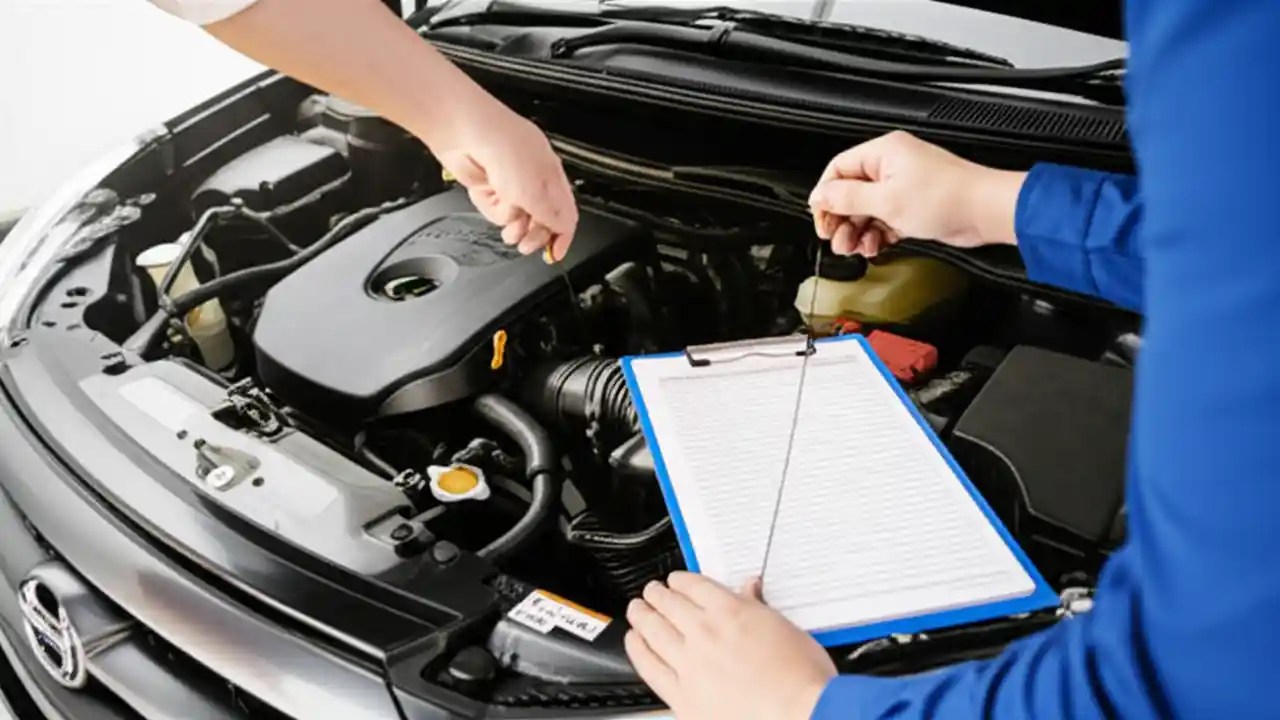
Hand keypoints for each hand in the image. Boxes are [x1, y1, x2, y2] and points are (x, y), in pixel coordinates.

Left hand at [418, 94, 578, 260]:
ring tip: (508, 227)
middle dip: (534, 235)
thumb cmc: (505, 149)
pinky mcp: (489, 185)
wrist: (466, 132)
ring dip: (512, 224)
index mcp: (552, 176)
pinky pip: (494, 208)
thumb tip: (564, 229)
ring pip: (516, 217)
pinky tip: (489, 196)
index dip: (563, 236)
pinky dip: (491, 206)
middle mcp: (533, 180)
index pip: (566, 213)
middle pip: (541, 220)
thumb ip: (552, 215)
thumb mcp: (536, 191)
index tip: (555, 254)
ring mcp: (510, 183)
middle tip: (526, 245)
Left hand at [625, 572, 835, 719]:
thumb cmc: (801, 679)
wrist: (801, 714)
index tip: (675, 581)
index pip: (694, 586)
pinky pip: (650, 666)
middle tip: (651, 591)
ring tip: (636, 610)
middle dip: (657, 594)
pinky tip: (633, 642)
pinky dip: (638, 650)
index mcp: (730, 612)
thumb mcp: (785, 629)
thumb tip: (749, 590)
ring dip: (642, 616)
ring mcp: (690, 663)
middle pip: (669, 604)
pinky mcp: (683, 695)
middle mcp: (705, 632)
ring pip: (654, 630)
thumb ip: (759, 607)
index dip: (679, 580)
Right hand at [808, 131, 1025, 256]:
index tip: (822, 219)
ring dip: (858, 230)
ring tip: (855, 247)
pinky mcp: (913, 205)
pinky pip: (884, 219)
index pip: (838, 170)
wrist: (984, 211)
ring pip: (866, 209)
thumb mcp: (886, 200)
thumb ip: (847, 198)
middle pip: (850, 192)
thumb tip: (820, 196)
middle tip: (837, 239)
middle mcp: (891, 166)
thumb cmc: (948, 197)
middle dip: (841, 219)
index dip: (825, 196)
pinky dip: (877, 234)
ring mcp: (903, 186)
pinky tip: (875, 246)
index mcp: (883, 152)